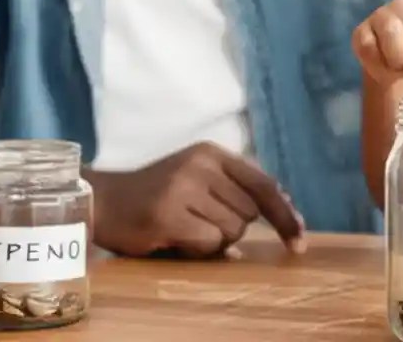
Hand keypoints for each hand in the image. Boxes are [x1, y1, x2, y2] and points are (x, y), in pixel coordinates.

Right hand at [84, 142, 305, 257]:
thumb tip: (286, 208)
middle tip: (198, 222)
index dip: (285, 214)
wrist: (103, 200)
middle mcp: (201, 165)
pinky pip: (208, 243)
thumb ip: (237, 191)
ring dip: (213, 240)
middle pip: (250, 214)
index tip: (299, 238)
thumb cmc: (157, 195)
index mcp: (213, 153)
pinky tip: (174, 237)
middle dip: (232, 227)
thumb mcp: (198, 180)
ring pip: (231, 230)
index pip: (264, 184)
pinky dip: (197, 248)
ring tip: (184, 227)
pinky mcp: (167, 213)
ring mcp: (183, 187)